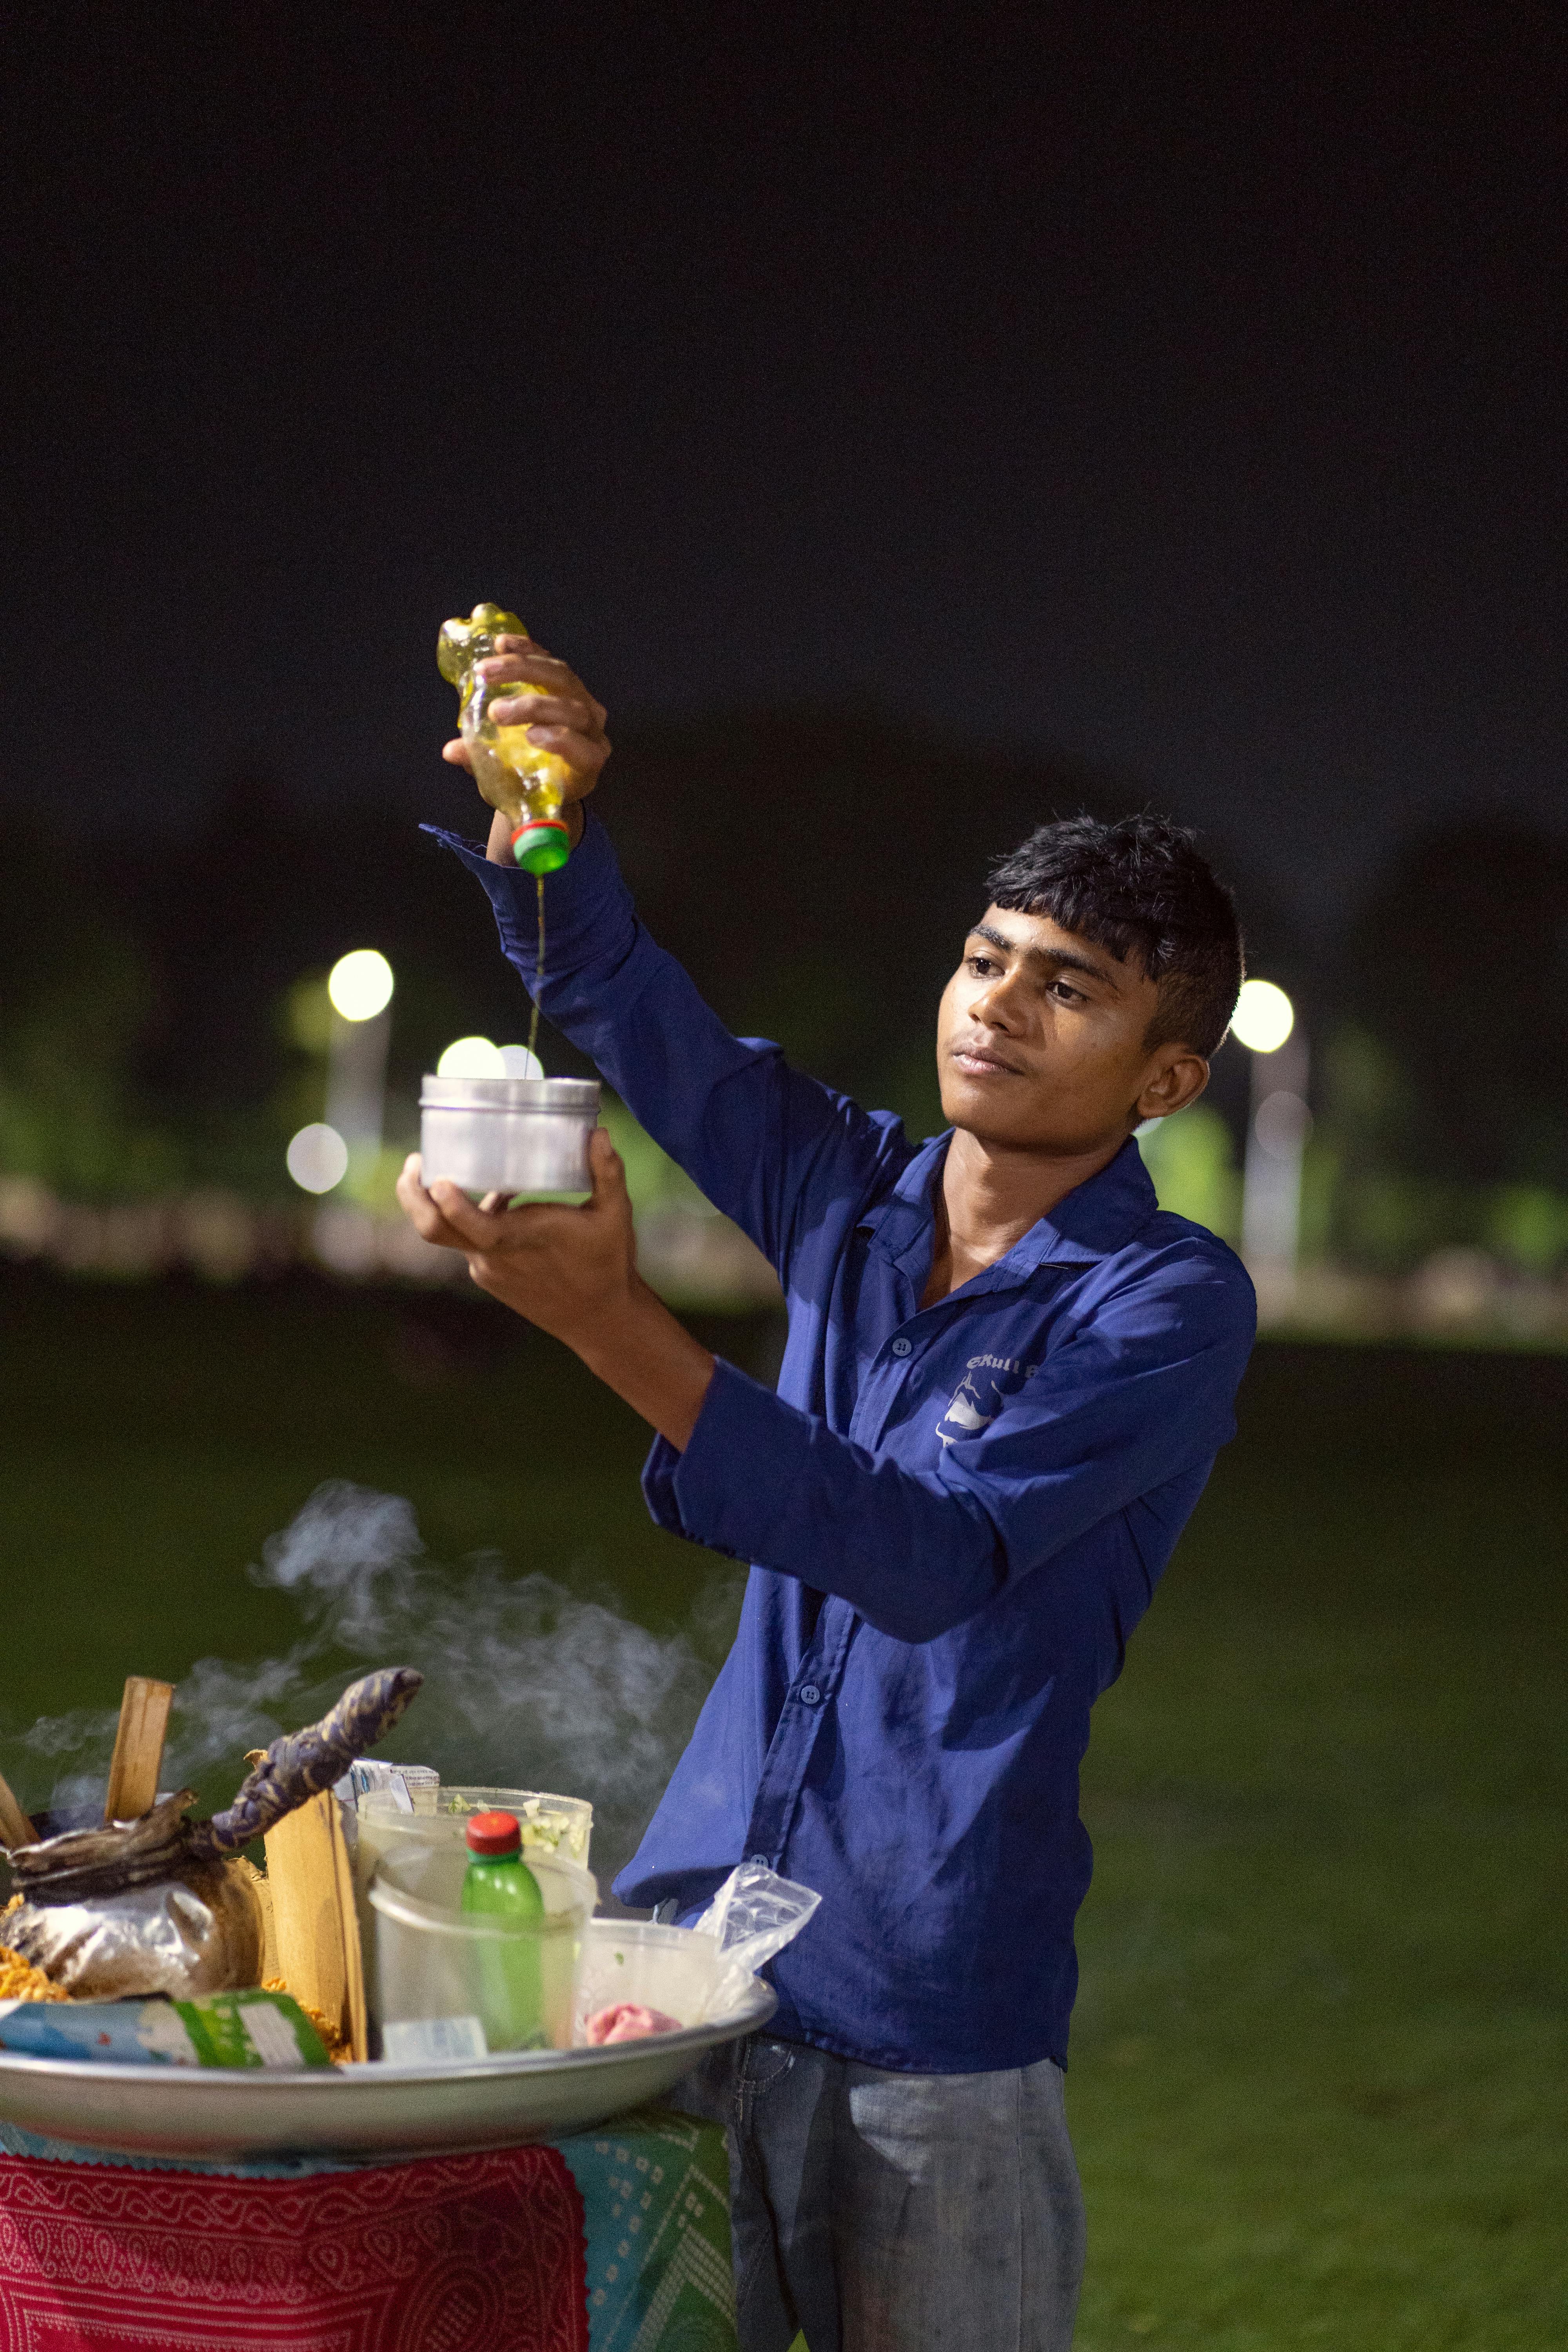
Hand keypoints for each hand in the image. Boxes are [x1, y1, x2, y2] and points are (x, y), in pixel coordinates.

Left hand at [398, 1126, 636, 1342]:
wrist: (600, 1319)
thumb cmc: (608, 1263)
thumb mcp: (614, 1214)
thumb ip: (607, 1171)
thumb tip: (599, 1131)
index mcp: (523, 1239)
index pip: (476, 1227)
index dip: (451, 1206)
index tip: (437, 1179)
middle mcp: (496, 1257)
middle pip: (434, 1230)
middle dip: (413, 1196)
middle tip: (414, 1161)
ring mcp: (487, 1269)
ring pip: (449, 1234)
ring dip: (443, 1203)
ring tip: (448, 1170)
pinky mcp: (489, 1277)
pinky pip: (468, 1242)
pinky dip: (471, 1219)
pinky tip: (497, 1199)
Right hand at [441, 635, 610, 858]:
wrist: (546, 767)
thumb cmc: (531, 781)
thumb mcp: (510, 783)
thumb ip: (486, 767)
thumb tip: (452, 751)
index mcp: (586, 764)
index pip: (586, 753)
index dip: (563, 742)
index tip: (530, 737)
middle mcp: (593, 731)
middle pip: (573, 710)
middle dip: (534, 707)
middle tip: (496, 711)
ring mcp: (585, 701)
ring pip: (563, 678)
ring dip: (523, 671)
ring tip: (486, 671)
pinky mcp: (568, 681)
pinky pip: (550, 660)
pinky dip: (526, 650)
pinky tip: (501, 643)